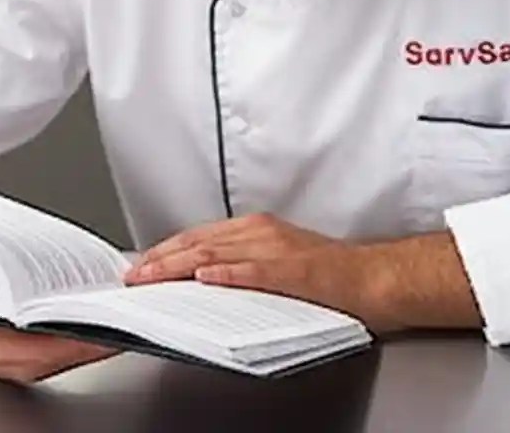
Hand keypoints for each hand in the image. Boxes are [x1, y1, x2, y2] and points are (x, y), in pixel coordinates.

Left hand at [123, 213, 390, 327]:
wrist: (377, 277)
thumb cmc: (334, 275)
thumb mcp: (279, 260)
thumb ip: (244, 264)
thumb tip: (205, 278)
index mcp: (258, 230)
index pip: (199, 237)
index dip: (165, 250)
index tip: (141, 264)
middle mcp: (263, 233)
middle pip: (199, 243)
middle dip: (160, 259)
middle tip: (133, 275)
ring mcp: (278, 250)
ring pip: (217, 254)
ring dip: (179, 266)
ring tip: (152, 277)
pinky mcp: (295, 271)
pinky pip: (254, 272)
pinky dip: (227, 274)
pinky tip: (205, 279)